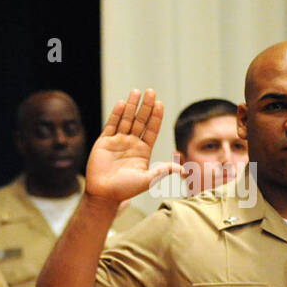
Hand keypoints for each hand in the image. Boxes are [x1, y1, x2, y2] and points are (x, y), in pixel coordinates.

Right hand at [84, 89, 181, 206]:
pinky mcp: (104, 142)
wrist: (104, 195)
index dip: (156, 117)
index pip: (152, 129)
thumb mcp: (148, 180)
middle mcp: (131, 143)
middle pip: (140, 121)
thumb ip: (163, 171)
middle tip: (151, 91)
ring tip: (136, 92)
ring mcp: (117, 141)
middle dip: (146, 106)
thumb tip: (183, 169)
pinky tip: (122, 104)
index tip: (160, 104)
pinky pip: (111, 125)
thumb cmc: (125, 190)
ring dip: (131, 106)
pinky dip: (116, 115)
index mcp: (143, 150)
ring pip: (126, 120)